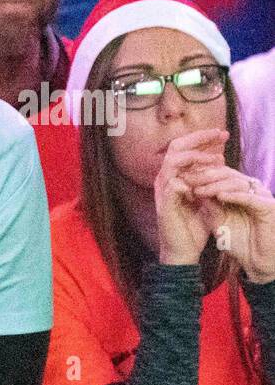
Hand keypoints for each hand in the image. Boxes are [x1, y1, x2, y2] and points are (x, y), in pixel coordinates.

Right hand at [154, 129, 225, 266]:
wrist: (183, 251)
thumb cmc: (193, 224)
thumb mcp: (204, 195)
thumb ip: (208, 177)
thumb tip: (218, 156)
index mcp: (173, 176)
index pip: (183, 147)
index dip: (201, 137)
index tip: (222, 133)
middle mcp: (165, 180)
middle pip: (176, 148)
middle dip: (198, 138)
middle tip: (218, 134)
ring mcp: (162, 193)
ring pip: (172, 163)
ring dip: (195, 158)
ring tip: (215, 159)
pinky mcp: (164, 206)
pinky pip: (172, 187)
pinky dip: (189, 181)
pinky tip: (205, 182)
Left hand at [188, 165, 274, 283]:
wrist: (256, 261)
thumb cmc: (238, 242)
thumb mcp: (217, 221)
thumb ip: (209, 206)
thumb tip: (194, 188)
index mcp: (240, 191)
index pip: (220, 175)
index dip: (201, 176)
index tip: (182, 178)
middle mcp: (252, 191)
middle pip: (228, 175)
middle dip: (206, 176)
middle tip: (188, 180)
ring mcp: (262, 197)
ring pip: (238, 183)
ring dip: (216, 185)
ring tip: (199, 190)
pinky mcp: (270, 207)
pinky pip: (250, 198)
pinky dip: (234, 195)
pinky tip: (219, 196)